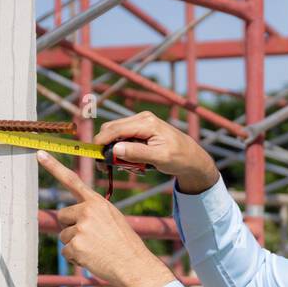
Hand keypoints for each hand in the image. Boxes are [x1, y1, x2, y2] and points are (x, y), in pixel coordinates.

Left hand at [37, 151, 175, 286]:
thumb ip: (92, 213)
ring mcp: (81, 229)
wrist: (134, 265)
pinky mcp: (76, 246)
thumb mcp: (113, 219)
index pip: (72, 181)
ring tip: (97, 250)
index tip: (39, 154)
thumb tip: (70, 219)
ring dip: (76, 245)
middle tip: (92, 238)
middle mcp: (87, 212)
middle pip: (63, 216)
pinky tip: (93, 259)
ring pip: (64, 236)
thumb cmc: (126, 244)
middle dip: (71, 227)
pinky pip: (67, 252)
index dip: (54, 167)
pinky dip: (77, 258)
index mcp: (97, 202)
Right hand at [95, 110, 219, 192]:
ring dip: (116, 151)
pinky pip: (124, 137)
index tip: (95, 156)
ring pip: (116, 134)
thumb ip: (137, 153)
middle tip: (104, 167)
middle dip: (106, 147)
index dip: (102, 141)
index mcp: (147, 123)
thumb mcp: (159, 158)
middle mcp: (142, 118)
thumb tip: (114, 150)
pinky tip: (132, 162)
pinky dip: (123, 150)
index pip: (116, 129)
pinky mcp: (141, 129)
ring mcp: (141, 122)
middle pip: (112, 129)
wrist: (192, 157)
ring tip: (126, 167)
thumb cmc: (179, 158)